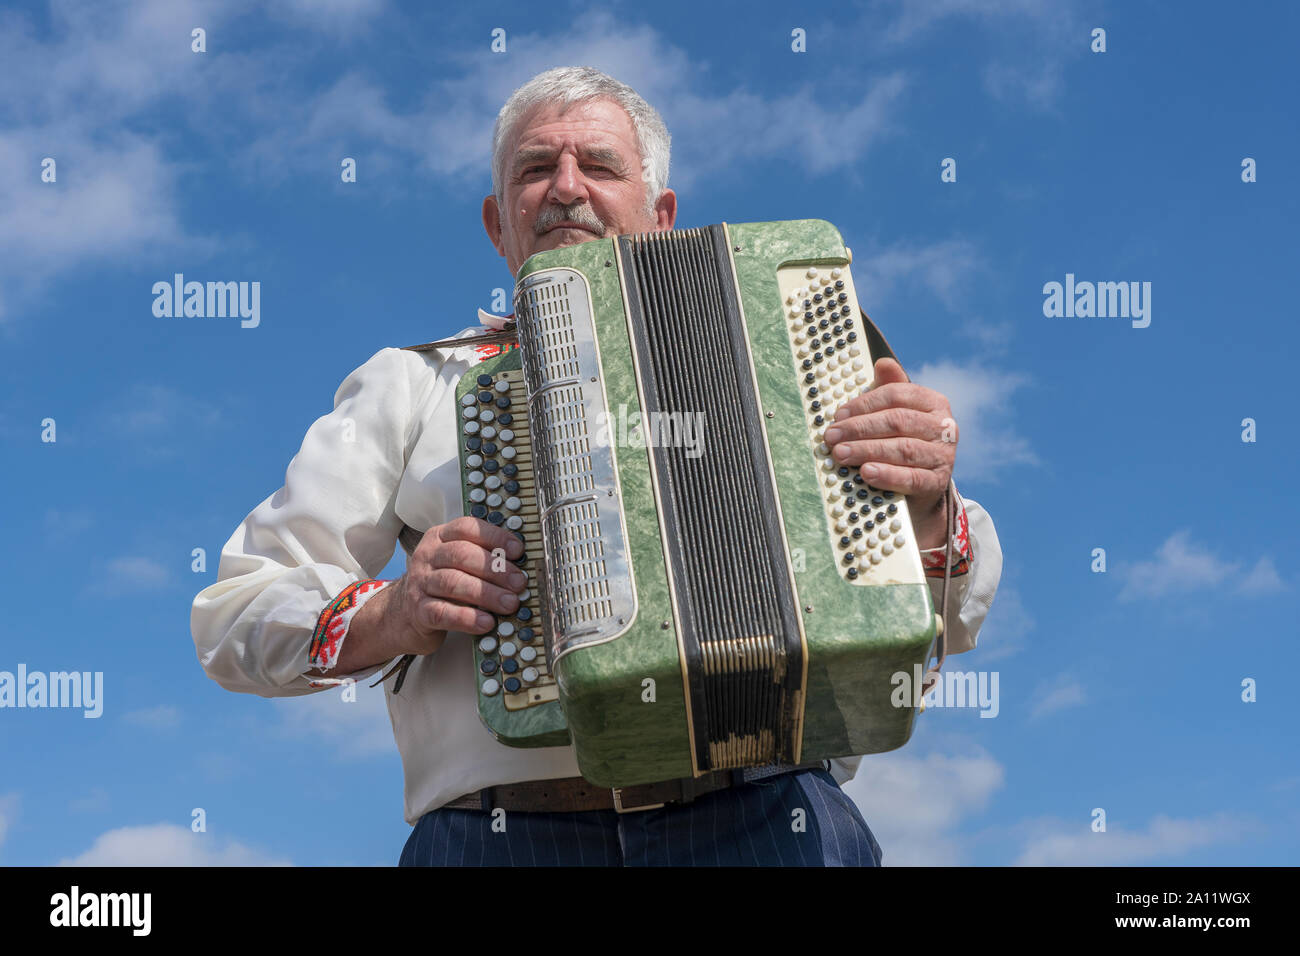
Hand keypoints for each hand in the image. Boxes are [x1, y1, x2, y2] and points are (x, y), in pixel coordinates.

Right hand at [382, 516, 527, 655]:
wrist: (402, 613)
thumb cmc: (440, 584)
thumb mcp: (456, 562)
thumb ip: (481, 557)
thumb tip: (520, 566)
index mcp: (439, 538)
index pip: (467, 528)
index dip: (495, 537)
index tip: (518, 551)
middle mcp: (427, 557)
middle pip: (461, 555)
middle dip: (495, 569)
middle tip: (519, 583)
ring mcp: (420, 584)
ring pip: (453, 583)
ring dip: (486, 593)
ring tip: (509, 603)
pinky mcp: (418, 611)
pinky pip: (443, 613)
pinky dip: (467, 618)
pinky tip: (486, 622)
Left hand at [821, 357, 956, 548]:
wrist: (923, 486)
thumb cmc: (904, 442)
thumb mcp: (897, 414)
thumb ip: (888, 390)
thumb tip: (882, 363)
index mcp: (933, 402)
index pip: (896, 394)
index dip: (864, 404)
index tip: (838, 415)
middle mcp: (943, 426)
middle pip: (897, 421)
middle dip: (859, 428)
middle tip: (832, 437)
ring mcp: (943, 455)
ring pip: (903, 449)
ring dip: (867, 451)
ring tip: (841, 454)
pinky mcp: (938, 482)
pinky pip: (912, 478)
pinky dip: (887, 475)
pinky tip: (866, 473)